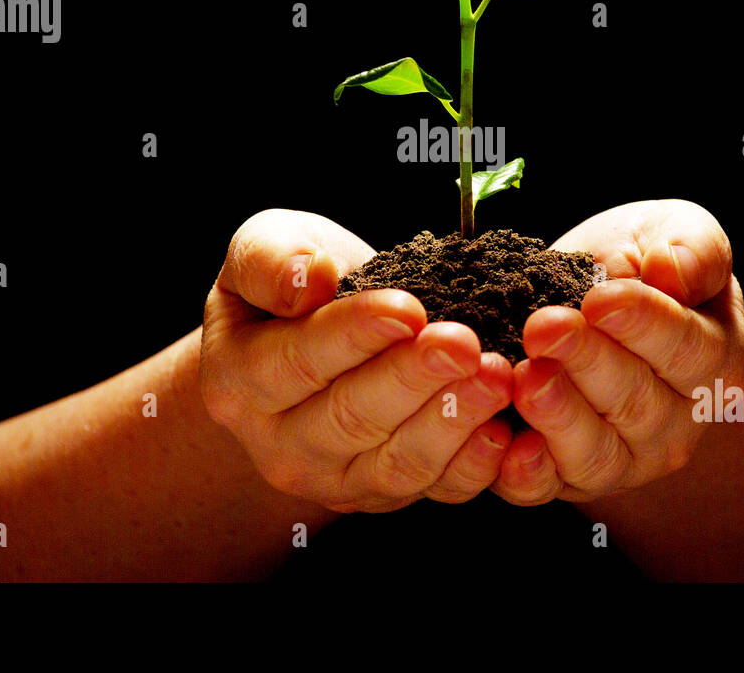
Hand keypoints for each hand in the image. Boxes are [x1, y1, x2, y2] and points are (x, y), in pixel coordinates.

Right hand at [200, 209, 514, 512]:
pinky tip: (506, 431)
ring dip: (453, 421)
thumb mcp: (260, 248)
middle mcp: (278, 443)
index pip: (298, 361)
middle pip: (351, 418)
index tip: (408, 308)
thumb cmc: (288, 288)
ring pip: (397, 463)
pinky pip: (435, 490)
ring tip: (496, 377)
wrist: (304, 344)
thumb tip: (307, 279)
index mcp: (237, 379)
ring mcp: (333, 478)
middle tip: (465, 344)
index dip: (355, 334)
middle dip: (415, 379)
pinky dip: (475, 465)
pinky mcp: (384, 495)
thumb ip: (271, 259)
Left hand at [490, 200, 743, 504]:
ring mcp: (623, 458)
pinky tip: (504, 442)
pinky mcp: (565, 478)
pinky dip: (524, 472)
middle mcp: (676, 423)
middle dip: (585, 362)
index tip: (600, 299)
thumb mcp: (676, 232)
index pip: (685, 348)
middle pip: (635, 402)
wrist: (589, 302)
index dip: (642, 324)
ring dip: (556, 416)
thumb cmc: (640, 265)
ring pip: (593, 452)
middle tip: (543, 328)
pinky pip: (545, 487)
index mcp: (714, 362)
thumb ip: (693, 247)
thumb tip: (673, 270)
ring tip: (524, 376)